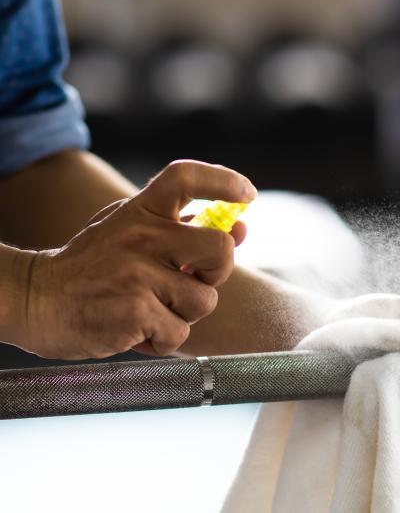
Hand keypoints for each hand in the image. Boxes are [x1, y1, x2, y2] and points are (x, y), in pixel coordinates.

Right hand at [16, 160, 255, 359]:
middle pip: (221, 249)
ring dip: (184, 314)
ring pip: (203, 300)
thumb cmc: (92, 267)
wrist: (34, 300)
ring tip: (152, 309)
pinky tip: (138, 330)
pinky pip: (180, 333)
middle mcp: (141, 236)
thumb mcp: (129, 232)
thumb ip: (181, 228)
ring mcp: (138, 274)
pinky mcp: (135, 311)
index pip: (186, 178)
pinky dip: (164, 340)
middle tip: (193, 280)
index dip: (224, 182)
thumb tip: (240, 228)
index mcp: (140, 211)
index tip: (246, 196)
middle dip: (218, 273)